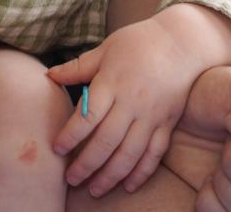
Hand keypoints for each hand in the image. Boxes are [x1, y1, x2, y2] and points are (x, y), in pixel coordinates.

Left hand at [48, 18, 195, 197]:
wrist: (181, 42)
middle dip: (86, 164)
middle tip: (71, 179)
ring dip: (111, 176)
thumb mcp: (106, 48)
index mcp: (112, 82)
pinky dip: (142, 172)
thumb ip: (78, 67)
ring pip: (130, 154)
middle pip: (106, 141)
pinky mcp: (167, 123)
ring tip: (95, 189)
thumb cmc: (138, 42)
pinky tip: (128, 185)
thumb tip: (50, 75)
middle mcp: (131, 102)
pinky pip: (155, 154)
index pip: (87, 117)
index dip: (70, 136)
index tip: (57, 149)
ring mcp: (151, 115)